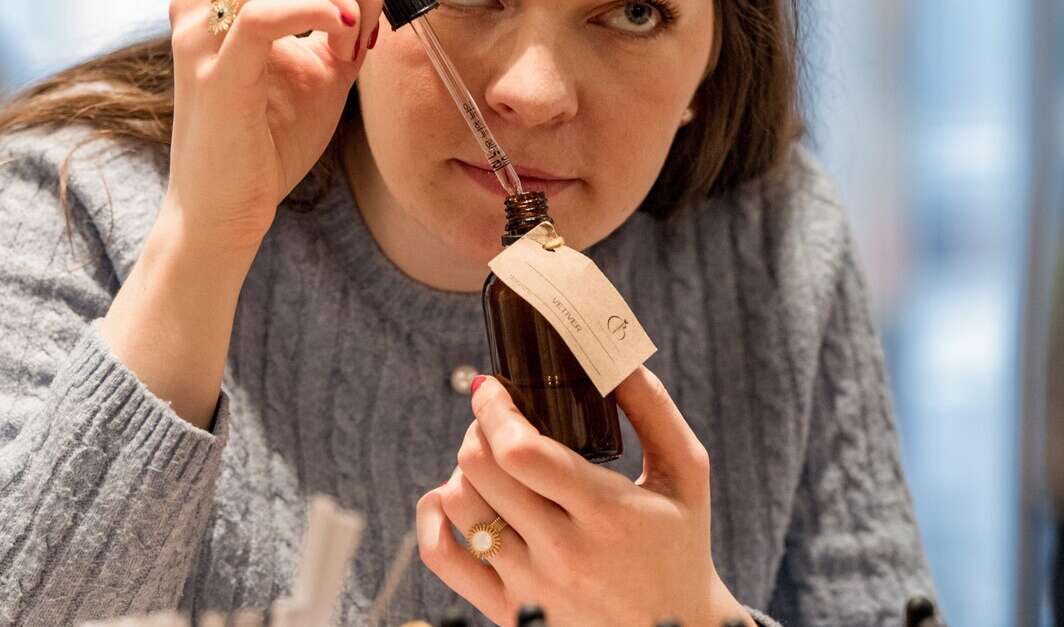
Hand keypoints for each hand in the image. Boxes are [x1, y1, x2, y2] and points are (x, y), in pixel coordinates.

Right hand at [165, 0, 383, 252]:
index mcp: (219, 8)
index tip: (363, 14)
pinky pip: (261, 20)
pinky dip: (312, 10)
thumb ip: (342, 36)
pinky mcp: (218, 78)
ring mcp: (204, 42)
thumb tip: (370, 3)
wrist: (226, 211)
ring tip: (356, 25)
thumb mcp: (319, 78)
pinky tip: (346, 25)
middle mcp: (203, 14)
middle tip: (363, 14)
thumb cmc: (270, 146)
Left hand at [416, 366, 755, 626]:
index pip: (520, 450)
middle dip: (479, 428)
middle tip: (497, 419)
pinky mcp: (507, 609)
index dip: (494, 408)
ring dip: (463, 467)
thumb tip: (615, 355)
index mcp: (606, 512)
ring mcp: (529, 584)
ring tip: (490, 460)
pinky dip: (434, 516)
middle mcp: (561, 552)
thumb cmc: (680, 544)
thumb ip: (654, 409)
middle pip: (480, 469)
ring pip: (457, 504)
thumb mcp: (687, 473)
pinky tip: (454, 498)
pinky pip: (441, 556)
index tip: (492, 387)